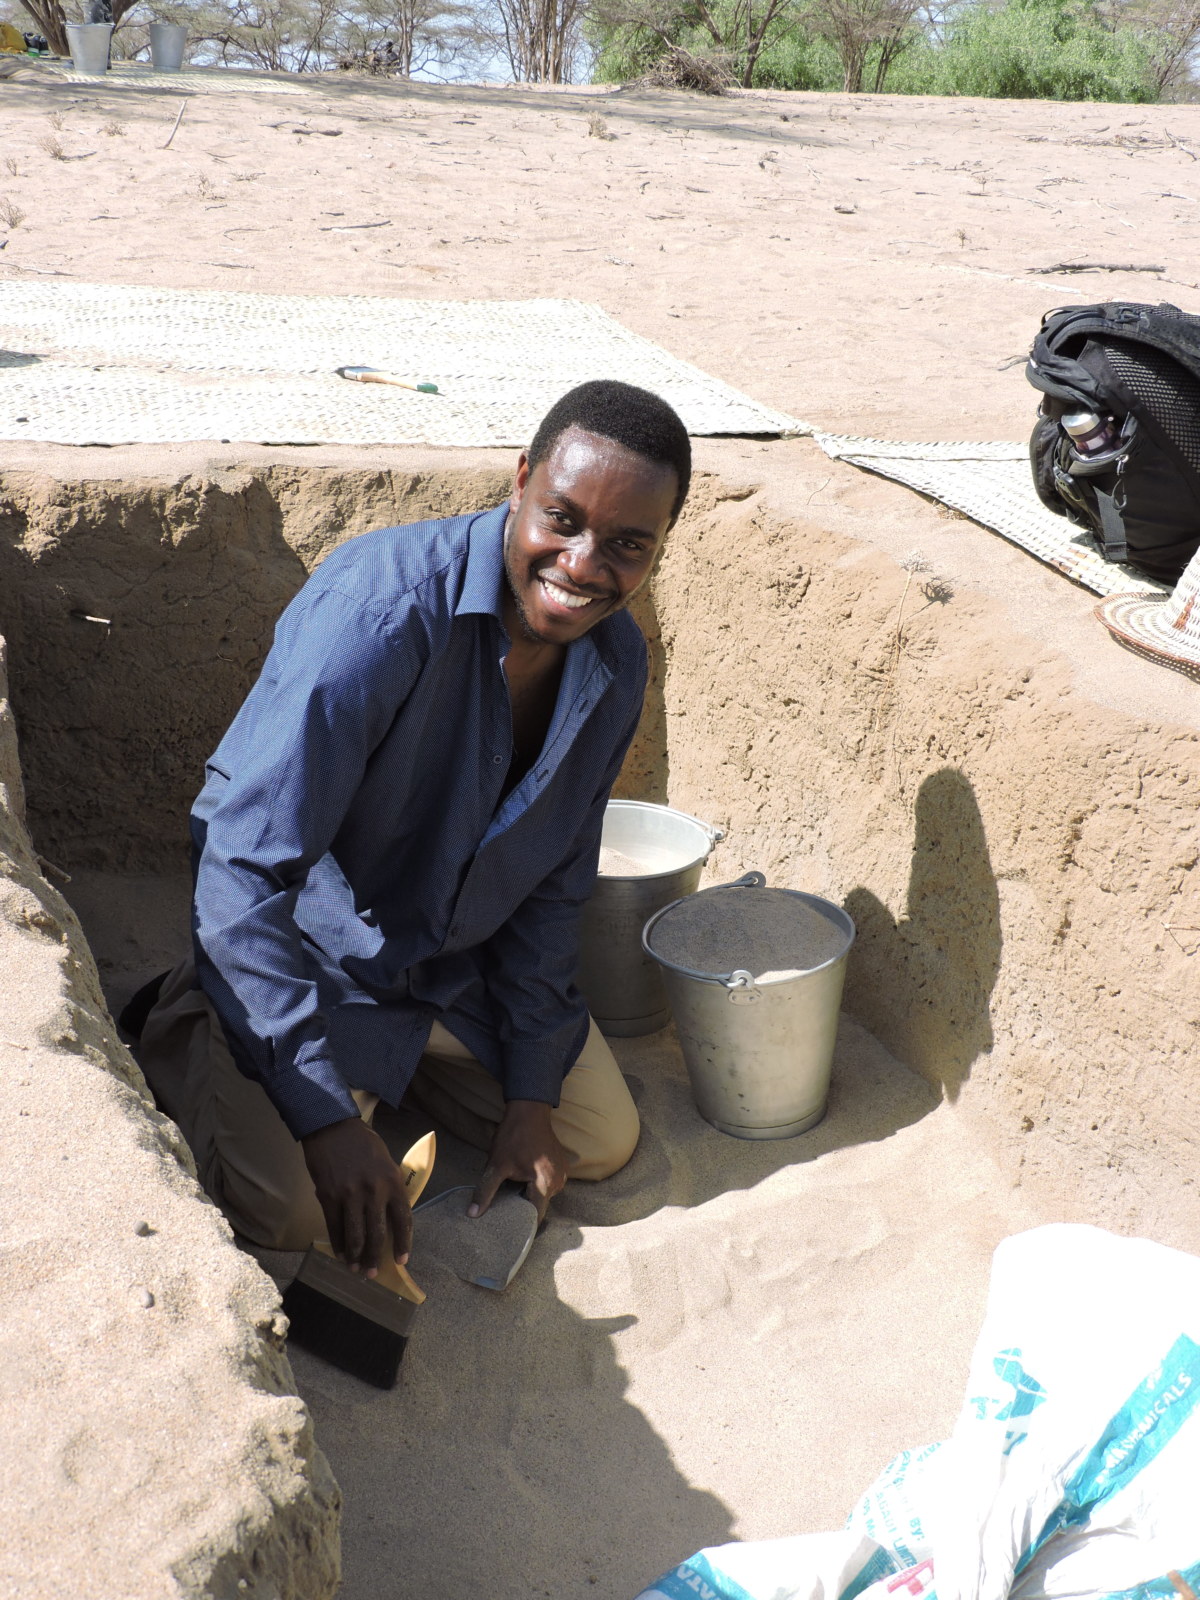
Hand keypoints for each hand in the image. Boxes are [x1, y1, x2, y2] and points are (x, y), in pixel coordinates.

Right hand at [300, 1117, 412, 1276]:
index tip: (401, 1260)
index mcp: (393, 1181)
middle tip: (374, 1273)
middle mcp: (374, 1191)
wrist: (333, 1128)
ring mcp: (350, 1195)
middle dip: (376, 1257)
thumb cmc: (363, 1145)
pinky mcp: (328, 1196)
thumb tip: (390, 1217)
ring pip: (355, 1235)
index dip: (403, 1243)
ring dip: (357, 1256)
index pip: (403, 1219)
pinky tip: (342, 1254)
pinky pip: (334, 1227)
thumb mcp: (386, 1162)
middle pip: (377, 1234)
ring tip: (357, 1269)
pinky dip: (339, 1244)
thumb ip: (390, 1188)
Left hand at [470, 1100, 569, 1223]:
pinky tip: (523, 1174)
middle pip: (539, 1205)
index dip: (521, 1223)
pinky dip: (536, 1183)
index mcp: (545, 1184)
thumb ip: (485, 1191)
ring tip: (514, 1185)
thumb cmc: (513, 1137)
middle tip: (505, 1201)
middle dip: (522, 1205)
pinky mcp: (562, 1166)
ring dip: (529, 1192)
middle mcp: (559, 1182)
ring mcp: (563, 1173)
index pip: (535, 1216)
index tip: (508, 1227)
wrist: (529, 1111)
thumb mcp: (496, 1165)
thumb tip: (472, 1214)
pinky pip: (548, 1183)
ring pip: (543, 1194)